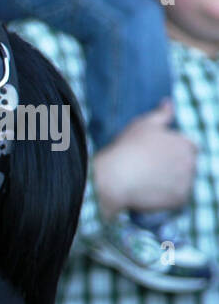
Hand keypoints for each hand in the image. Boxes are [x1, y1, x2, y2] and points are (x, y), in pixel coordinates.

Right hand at [92, 100, 195, 216]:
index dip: (170, 152)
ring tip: (145, 183)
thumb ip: (161, 114)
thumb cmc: (126, 149)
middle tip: (147, 171)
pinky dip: (164, 199)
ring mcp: (187, 182)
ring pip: (181, 183)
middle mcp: (191, 162)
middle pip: (185, 166)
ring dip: (168, 184)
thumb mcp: (142, 125)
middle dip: (171, 168)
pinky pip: (176, 200)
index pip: (188, 148)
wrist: (112, 179)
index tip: (154, 157)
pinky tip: (147, 194)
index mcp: (186, 143)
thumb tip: (169, 102)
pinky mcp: (180, 199)